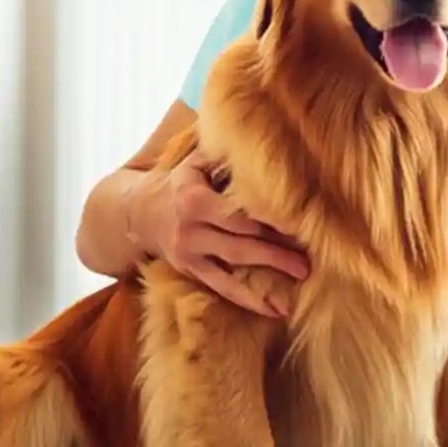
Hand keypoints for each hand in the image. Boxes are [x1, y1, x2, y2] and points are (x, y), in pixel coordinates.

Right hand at [135, 149, 310, 317]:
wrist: (138, 211)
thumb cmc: (181, 180)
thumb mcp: (196, 160)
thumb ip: (224, 154)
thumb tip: (262, 135)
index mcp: (194, 197)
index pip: (239, 213)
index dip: (270, 221)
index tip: (300, 227)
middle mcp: (190, 227)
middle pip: (241, 243)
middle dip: (276, 254)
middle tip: (308, 263)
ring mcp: (189, 252)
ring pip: (233, 268)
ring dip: (267, 281)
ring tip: (298, 288)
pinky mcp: (190, 270)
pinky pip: (222, 288)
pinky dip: (249, 300)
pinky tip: (275, 311)